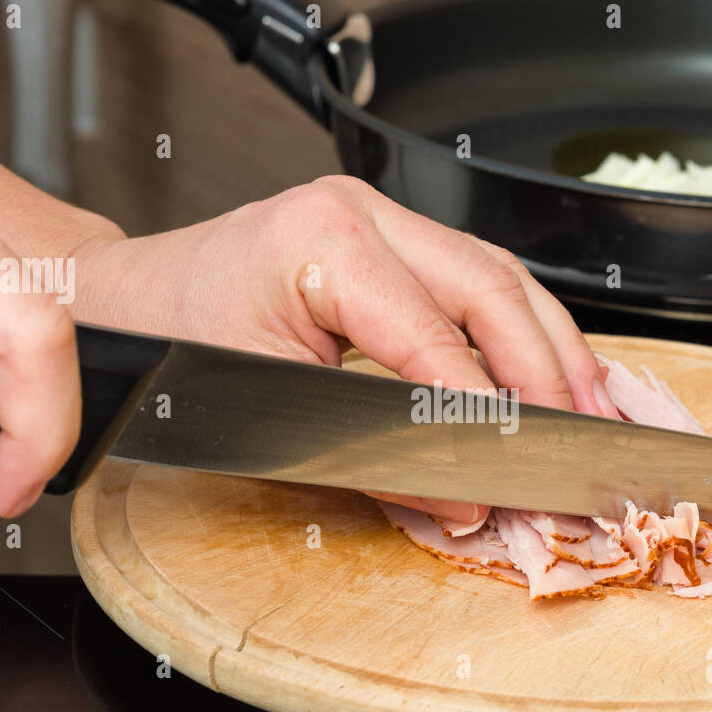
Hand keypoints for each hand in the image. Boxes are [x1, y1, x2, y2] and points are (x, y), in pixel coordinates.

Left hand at [72, 175, 615, 520]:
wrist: (119, 304)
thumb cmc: (165, 345)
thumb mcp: (261, 412)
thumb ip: (370, 459)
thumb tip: (462, 499)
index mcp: (322, 239)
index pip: (437, 336)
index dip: (486, 411)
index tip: (516, 471)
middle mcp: (358, 212)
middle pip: (491, 287)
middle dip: (549, 368)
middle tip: (588, 432)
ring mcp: (375, 216)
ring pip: (499, 274)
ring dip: (552, 343)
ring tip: (592, 405)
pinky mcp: (383, 239)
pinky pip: (475, 277)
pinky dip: (522, 327)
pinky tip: (551, 366)